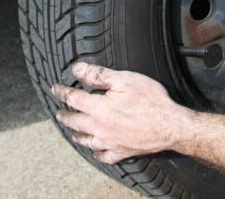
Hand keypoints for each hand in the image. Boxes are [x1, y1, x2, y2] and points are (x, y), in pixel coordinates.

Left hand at [51, 62, 191, 163]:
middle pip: (75, 121)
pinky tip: (96, 150)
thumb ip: (99, 75)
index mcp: (97, 108)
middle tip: (59, 113)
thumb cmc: (151, 101)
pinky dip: (97, 153)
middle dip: (65, 116)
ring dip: (77, 134)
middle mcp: (99, 127)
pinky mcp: (121, 152)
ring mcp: (109, 142)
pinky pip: (103, 155)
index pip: (73, 98)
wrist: (169, 126)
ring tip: (73, 131)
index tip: (55, 89)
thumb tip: (77, 69)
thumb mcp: (125, 79)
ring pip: (85, 140)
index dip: (62, 92)